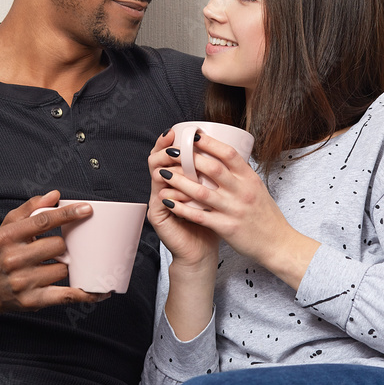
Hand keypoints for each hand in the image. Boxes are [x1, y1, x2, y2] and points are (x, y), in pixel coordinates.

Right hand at [0, 190, 110, 311]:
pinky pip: (66, 296)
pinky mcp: (32, 301)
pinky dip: (86, 295)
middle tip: (56, 249)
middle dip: (63, 246)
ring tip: (53, 266)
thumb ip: (30, 208)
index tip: (87, 209)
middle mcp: (13, 259)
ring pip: (63, 270)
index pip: (43, 221)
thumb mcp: (8, 226)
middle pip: (58, 246)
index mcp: (8, 237)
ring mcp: (22, 282)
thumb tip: (55, 195)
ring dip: (65, 267)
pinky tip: (101, 292)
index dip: (68, 214)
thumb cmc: (0, 253)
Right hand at [147, 131, 219, 268]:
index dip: (171, 141)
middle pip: (156, 160)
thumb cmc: (211, 223)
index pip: (168, 154)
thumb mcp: (215, 194)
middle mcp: (163, 188)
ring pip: (156, 176)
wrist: (202, 253)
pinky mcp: (158, 216)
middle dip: (167, 149)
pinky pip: (162, 198)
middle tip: (178, 143)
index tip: (184, 131)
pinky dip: (173, 190)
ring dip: (170, 166)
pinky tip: (181, 185)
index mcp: (176, 180)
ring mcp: (158, 201)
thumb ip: (213, 175)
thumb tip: (227, 149)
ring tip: (180, 160)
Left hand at [157, 133, 319, 289]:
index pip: (228, 154)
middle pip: (212, 168)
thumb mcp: (258, 189)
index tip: (193, 134)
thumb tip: (223, 158)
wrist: (278, 244)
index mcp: (250, 179)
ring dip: (179, 181)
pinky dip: (181, 207)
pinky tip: (167, 201)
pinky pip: (199, 216)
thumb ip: (241, 175)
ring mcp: (233, 209)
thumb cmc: (266, 216)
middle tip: (171, 152)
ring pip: (201, 191)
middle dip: (188, 158)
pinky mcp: (226, 227)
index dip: (209, 142)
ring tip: (162, 173)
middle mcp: (242, 191)